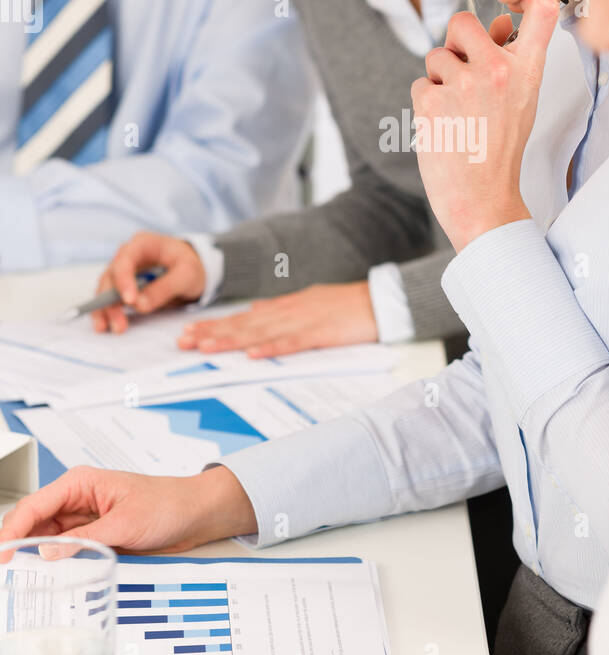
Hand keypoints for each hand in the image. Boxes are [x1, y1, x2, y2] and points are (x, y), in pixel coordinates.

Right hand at [0, 465, 255, 561]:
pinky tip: (47, 576)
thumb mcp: (125, 523)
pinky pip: (64, 550)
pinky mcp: (93, 536)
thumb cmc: (167, 504)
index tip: (2, 554)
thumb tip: (48, 554)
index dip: (11, 530)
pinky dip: (54, 562)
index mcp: (80, 483)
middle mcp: (77, 499)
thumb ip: (85, 540)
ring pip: (45, 539)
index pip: (33, 506)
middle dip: (17, 544)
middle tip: (7, 572)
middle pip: (33, 522)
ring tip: (22, 577)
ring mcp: (83, 519)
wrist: (195, 514)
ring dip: (34, 556)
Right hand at [91, 232, 206, 333]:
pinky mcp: (122, 286)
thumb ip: (165, 287)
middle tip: (118, 324)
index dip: (124, 280)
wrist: (190, 270)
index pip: (125, 260)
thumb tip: (139, 305)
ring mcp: (122, 271)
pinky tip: (105, 325)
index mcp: (143, 243)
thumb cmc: (189, 265)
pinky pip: (109, 298)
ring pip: (106, 289)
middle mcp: (127, 255)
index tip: (130, 301)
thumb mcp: (187, 274)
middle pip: (111, 277)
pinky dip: (106, 312)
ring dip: (105, 310)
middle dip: (111, 302)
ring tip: (108, 328)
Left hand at [176, 281, 377, 357]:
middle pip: (244, 324)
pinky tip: (253, 355)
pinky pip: (292, 343)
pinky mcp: (321, 333)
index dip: (215, 325)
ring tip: (206, 348)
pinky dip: (271, 349)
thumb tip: (255, 310)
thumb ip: (280, 307)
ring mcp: (303, 321)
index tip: (190, 334)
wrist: (379, 300)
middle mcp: (287, 311)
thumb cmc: (345, 304)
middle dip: (212, 333)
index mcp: (284, 306)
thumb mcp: (308, 301)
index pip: (243, 317)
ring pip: (260, 332)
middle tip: (183, 343)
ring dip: (232, 341)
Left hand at [410, 0, 559, 250]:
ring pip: (435, 58)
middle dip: (454, 42)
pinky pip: (420, 83)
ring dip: (439, 79)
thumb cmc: (500, 151)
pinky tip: (444, 126)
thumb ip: (510, 59)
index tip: (531, 2)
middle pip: (461, 21)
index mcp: (526, 70)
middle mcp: (496, 70)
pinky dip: (426, 103)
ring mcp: (462, 83)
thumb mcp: (520, 102)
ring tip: (458, 112)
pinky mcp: (430, 100)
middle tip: (462, 72)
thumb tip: (499, 23)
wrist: (482, 198)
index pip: (543, 13)